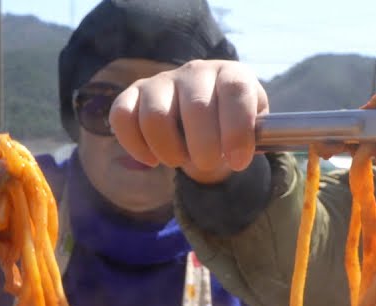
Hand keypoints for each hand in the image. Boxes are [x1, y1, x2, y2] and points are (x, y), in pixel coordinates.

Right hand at [110, 60, 267, 184]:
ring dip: (169, 150)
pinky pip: (122, 116)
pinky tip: (152, 159)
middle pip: (196, 106)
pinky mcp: (134, 94)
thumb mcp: (252, 131)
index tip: (238, 161)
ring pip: (156, 115)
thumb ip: (252, 139)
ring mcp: (162, 80)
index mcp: (231, 74)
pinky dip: (135, 145)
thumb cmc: (230, 127)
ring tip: (179, 161)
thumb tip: (239, 154)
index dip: (237, 129)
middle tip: (208, 164)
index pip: (235, 90)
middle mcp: (196, 71)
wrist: (204, 119)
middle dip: (204, 148)